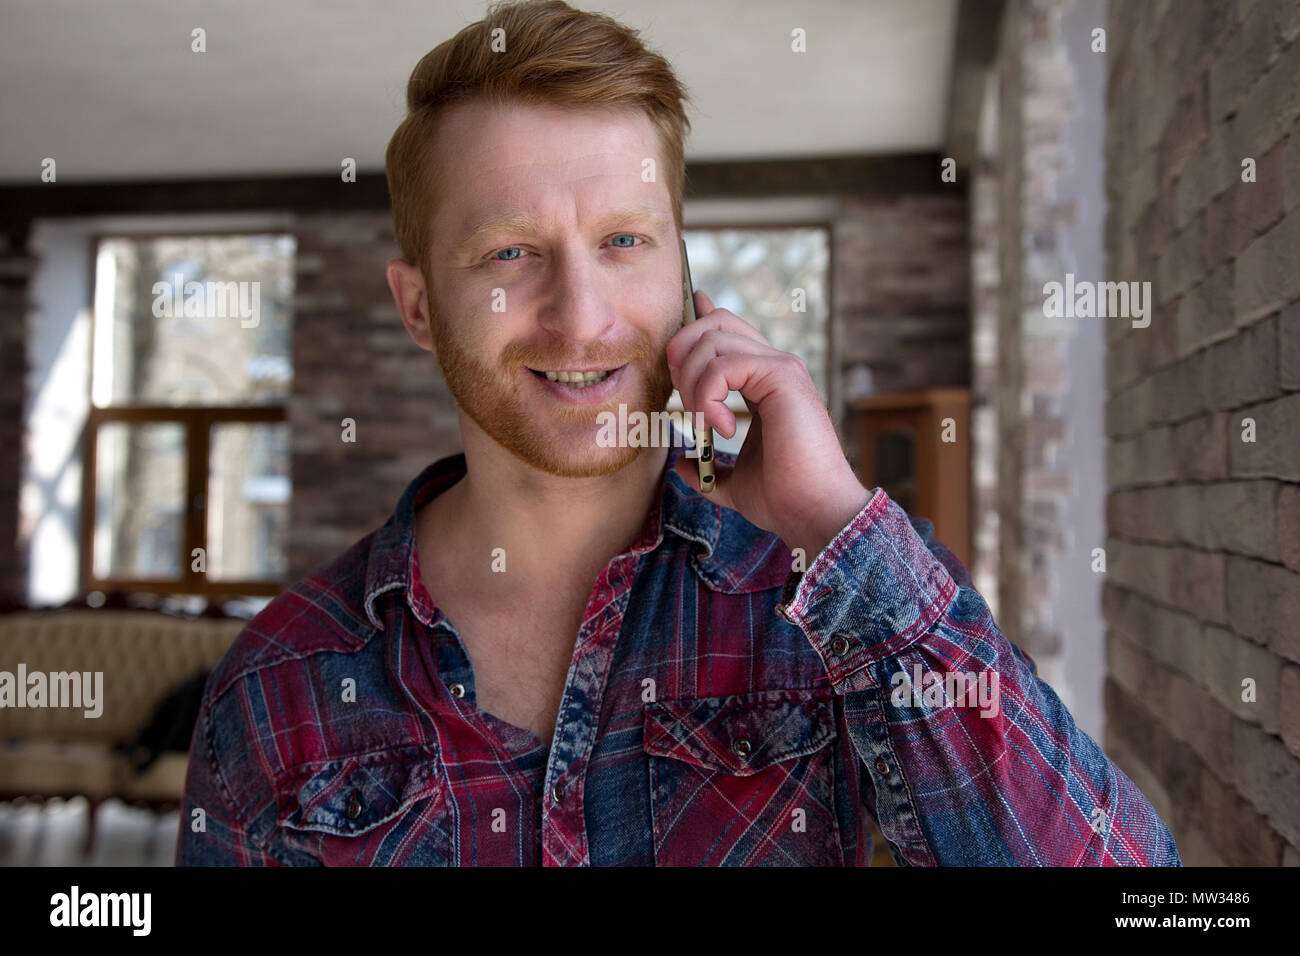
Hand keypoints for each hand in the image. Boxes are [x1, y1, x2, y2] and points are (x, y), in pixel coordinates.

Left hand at [665, 290, 872, 560]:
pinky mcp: (782, 376)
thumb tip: (680, 464)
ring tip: (703, 424)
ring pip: (713, 339)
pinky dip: (707, 396)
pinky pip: (722, 366)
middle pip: (715, 322)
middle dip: (682, 353)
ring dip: (692, 384)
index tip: (682, 323)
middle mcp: (774, 367)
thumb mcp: (731, 482)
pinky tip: (720, 428)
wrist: (813, 513)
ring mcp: (780, 368)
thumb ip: (708, 468)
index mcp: (763, 382)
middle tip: (687, 403)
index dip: (699, 319)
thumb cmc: (782, 499)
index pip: (727, 330)